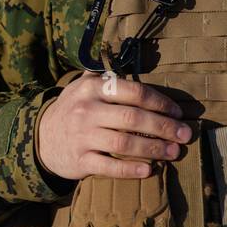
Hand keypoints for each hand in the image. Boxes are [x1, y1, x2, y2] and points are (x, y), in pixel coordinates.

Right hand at [36, 72, 191, 180]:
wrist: (40, 138)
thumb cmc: (73, 109)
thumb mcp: (83, 87)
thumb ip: (105, 75)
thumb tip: (125, 55)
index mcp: (93, 88)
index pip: (134, 92)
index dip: (160, 103)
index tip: (177, 113)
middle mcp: (87, 110)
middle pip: (133, 119)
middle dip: (164, 127)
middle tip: (185, 135)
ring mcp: (82, 136)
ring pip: (125, 143)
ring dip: (154, 149)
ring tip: (174, 152)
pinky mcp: (79, 160)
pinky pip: (109, 167)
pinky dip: (130, 170)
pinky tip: (148, 170)